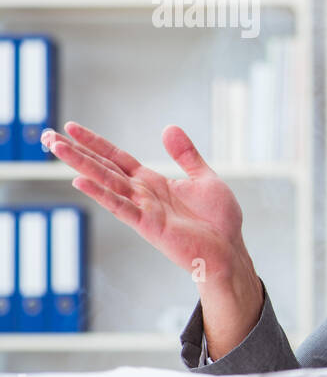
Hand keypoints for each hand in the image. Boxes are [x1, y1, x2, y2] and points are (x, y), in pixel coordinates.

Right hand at [41, 121, 252, 285]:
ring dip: (81, 165)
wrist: (229, 249)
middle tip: (47, 136)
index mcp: (153, 182)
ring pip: (106, 182)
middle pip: (103, 168)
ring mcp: (142, 209)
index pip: (117, 158)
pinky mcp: (148, 225)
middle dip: (76, 152)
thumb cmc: (217, 219)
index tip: (71, 127)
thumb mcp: (204, 178)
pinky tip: (80, 182)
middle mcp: (142, 194)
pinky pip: (121, 207)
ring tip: (56, 148)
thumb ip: (186, 155)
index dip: (95, 143)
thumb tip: (168, 127)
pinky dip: (102, 194)